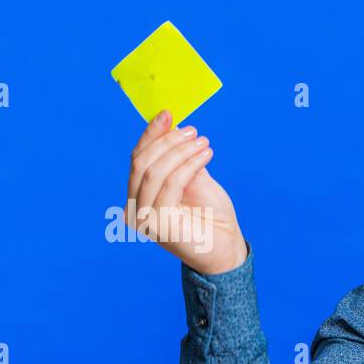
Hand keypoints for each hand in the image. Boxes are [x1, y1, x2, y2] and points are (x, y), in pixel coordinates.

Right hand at [124, 109, 246, 274]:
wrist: (228, 249)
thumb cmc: (213, 217)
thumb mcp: (196, 181)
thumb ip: (181, 159)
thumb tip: (174, 126)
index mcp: (139, 196)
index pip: (138, 159)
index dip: (151, 134)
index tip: (168, 113)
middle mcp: (135, 207)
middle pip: (142, 163)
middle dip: (167, 140)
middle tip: (192, 129)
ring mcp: (144, 218)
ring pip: (154, 172)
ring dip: (180, 151)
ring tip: (203, 141)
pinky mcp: (159, 225)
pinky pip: (171, 185)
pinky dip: (188, 165)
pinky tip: (205, 154)